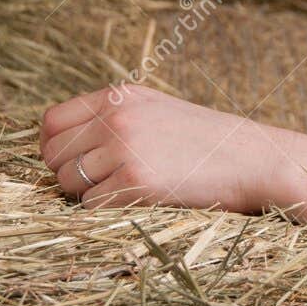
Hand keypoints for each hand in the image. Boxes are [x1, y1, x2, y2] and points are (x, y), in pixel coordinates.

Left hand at [39, 84, 285, 213]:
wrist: (254, 160)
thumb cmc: (206, 141)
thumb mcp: (157, 110)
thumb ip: (112, 117)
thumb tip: (57, 143)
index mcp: (120, 96)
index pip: (52, 121)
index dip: (56, 146)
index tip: (76, 160)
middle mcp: (117, 118)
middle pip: (52, 155)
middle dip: (69, 172)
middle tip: (102, 180)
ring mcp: (125, 149)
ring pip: (68, 182)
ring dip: (88, 193)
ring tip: (126, 188)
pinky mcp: (136, 183)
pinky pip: (92, 206)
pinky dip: (109, 209)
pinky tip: (140, 199)